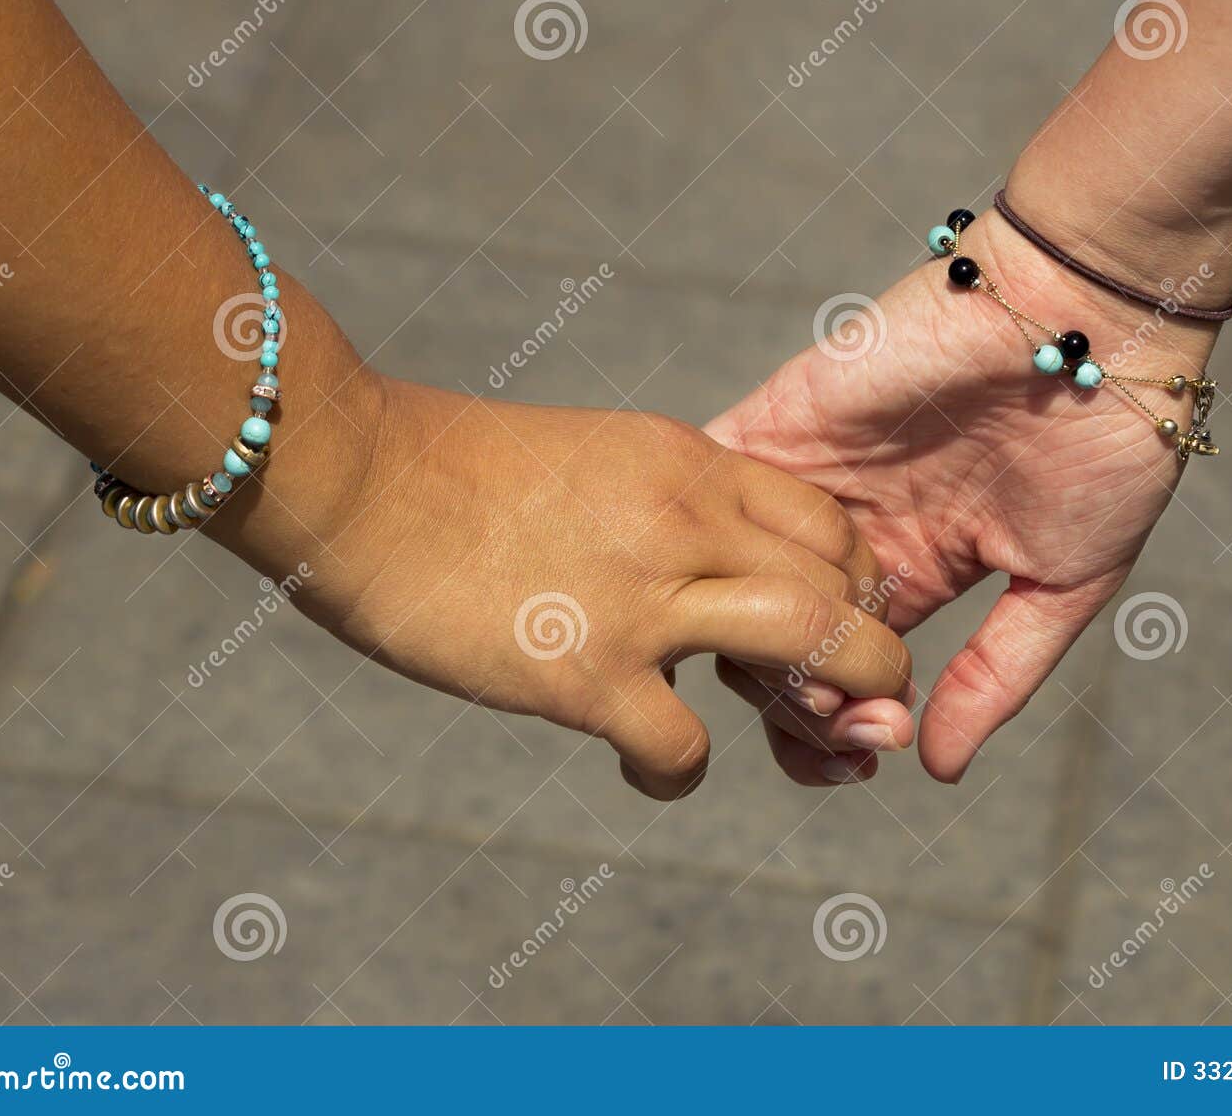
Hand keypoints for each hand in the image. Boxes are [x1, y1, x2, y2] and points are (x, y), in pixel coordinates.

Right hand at [228, 380, 912, 799]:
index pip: (830, 523)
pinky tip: (647, 771)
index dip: (851, 585)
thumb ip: (669, 497)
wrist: (357, 479)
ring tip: (814, 741)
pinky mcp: (580, 672)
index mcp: (689, 464)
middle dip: (874, 651)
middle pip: (846, 584)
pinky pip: (681, 750)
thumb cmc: (456, 469)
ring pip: (811, 647)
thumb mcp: (596, 453)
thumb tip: (710, 553)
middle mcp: (686, 520)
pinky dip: (678, 778)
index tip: (829, 624)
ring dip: (835, 708)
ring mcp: (639, 597)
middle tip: (849, 696)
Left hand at [708, 211, 1220, 783]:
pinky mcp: (778, 420)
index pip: (845, 667)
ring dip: (748, 639)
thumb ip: (996, 676)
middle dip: (795, 700)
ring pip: (734, 578)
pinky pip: (708, 485)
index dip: (842, 724)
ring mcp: (808, 477)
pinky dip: (698, 539)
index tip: (869, 756)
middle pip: (778, 637)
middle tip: (833, 727)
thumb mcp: (1063, 582)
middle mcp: (850, 531)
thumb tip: (936, 769)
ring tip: (798, 676)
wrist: (1089, 321)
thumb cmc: (1101, 446)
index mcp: (914, 569)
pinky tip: (712, 599)